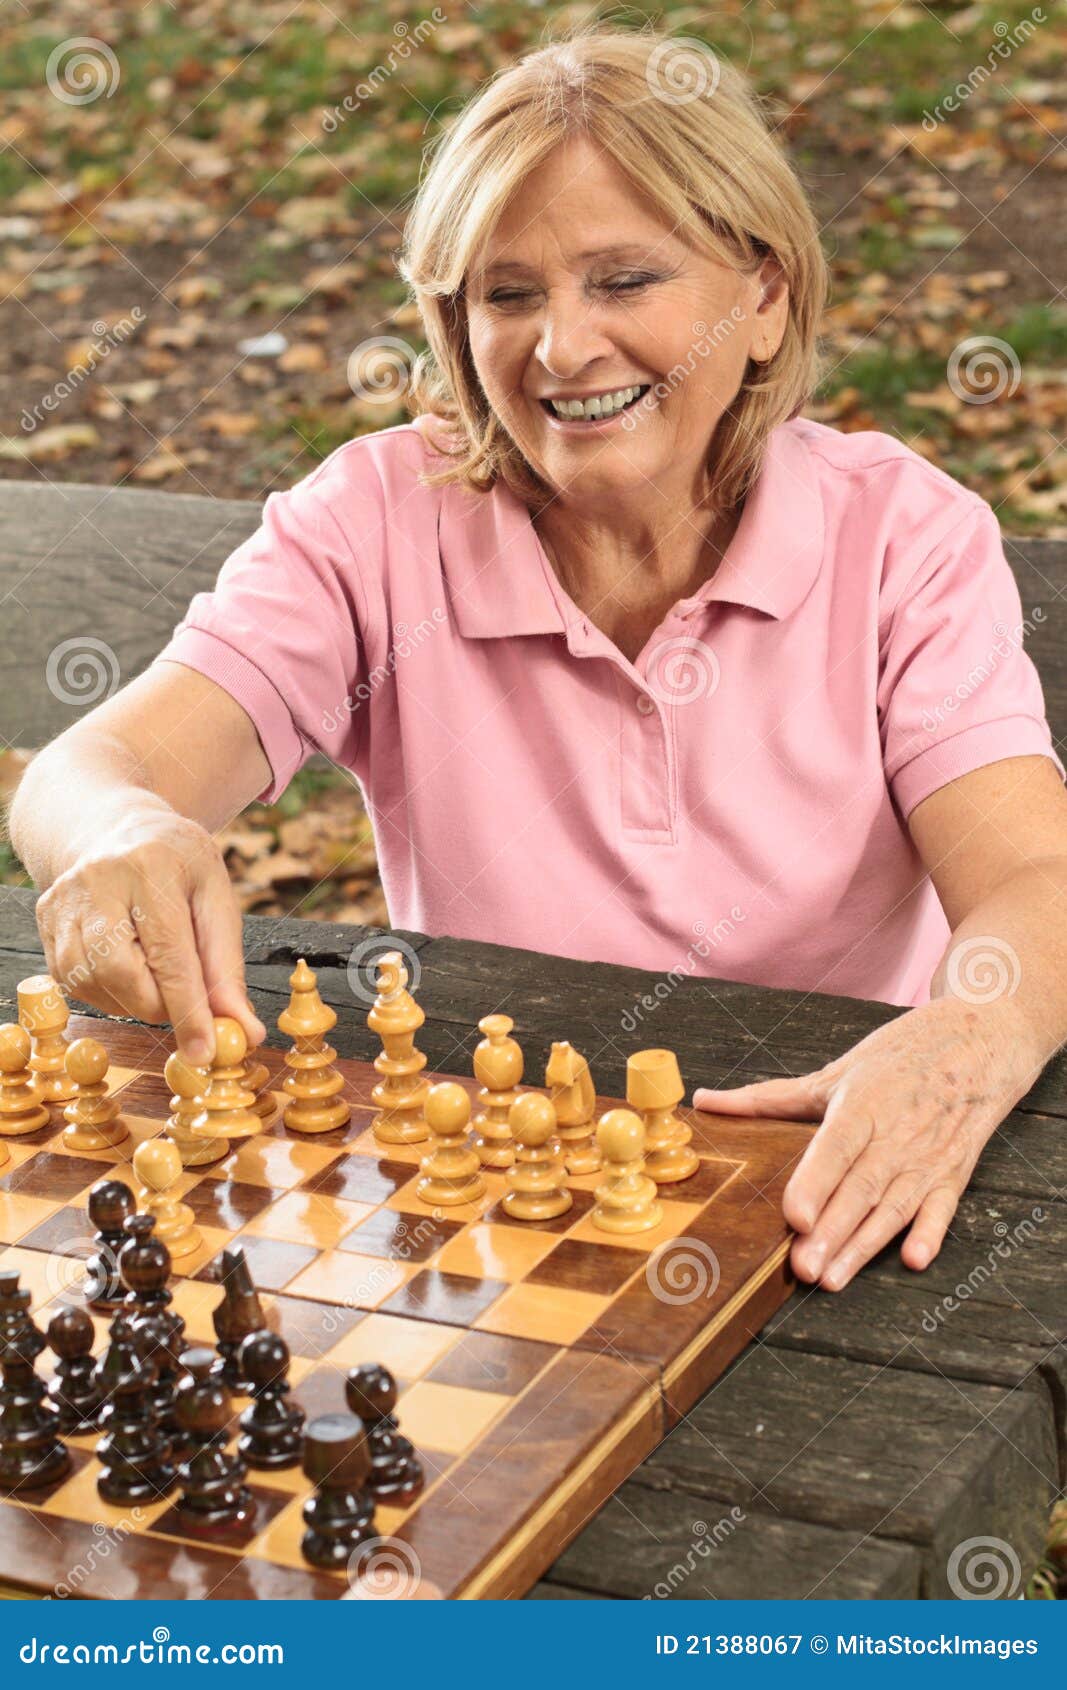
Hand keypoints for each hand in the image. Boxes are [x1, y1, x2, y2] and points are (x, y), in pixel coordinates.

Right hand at [35, 799, 265, 1067]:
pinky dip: (108, 990)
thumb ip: (227, 968)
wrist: (118, 829)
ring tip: (156, 972)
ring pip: (94, 985)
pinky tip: (128, 966)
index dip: (189, 1010)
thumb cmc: (178, 865)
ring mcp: (64, 902)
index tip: (205, 1053)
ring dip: (133, 999)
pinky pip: (74, 982)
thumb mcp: (216, 899)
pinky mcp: (46, 921)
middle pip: (122, 974)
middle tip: (184, 1002)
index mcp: (151, 867)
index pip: (170, 955)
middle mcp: (97, 881)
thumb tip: (243, 1032)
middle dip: (159, 1004)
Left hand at [692, 996, 1036, 1290]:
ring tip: (833, 1279)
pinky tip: (913, 1258)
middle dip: (832, 1231)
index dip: (816, 1182)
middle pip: (861, 1187)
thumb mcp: (834, 1073)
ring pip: (893, 1206)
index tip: (795, 1217)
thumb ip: (768, 1098)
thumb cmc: (898, 1057)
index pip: (836, 1147)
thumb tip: (704, 1102)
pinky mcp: (954, 1172)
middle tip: (803, 1269)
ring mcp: (927, 1155)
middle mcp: (897, 1132)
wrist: (978, 1040)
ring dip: (864, 1245)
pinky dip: (930, 1232)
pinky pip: (942, 1208)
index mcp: (863, 1103)